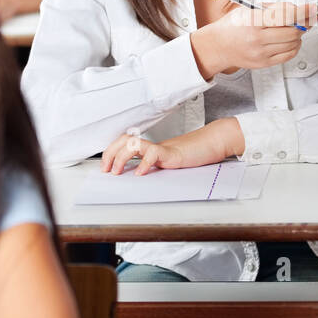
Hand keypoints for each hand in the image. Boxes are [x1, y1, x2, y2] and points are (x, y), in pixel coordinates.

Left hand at [101, 118, 245, 175]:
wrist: (213, 143)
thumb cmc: (194, 154)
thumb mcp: (170, 163)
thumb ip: (156, 167)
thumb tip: (140, 177)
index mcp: (151, 148)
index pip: (124, 142)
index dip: (111, 152)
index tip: (105, 166)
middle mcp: (153, 145)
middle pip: (124, 140)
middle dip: (110, 154)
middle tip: (106, 169)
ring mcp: (162, 148)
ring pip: (133, 144)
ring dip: (121, 157)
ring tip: (117, 171)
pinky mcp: (171, 153)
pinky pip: (153, 153)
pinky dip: (144, 163)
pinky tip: (141, 173)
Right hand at [190, 1, 317, 80]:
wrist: (217, 46)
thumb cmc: (232, 26)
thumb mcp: (248, 9)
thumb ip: (272, 8)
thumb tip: (296, 9)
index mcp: (253, 21)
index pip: (285, 15)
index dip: (303, 11)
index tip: (312, 8)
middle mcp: (257, 38)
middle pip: (293, 31)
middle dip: (304, 23)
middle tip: (306, 17)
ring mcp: (261, 53)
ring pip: (293, 43)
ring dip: (299, 34)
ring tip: (295, 28)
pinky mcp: (263, 63)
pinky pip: (288, 55)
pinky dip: (295, 46)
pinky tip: (291, 40)